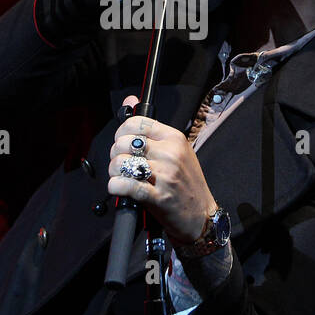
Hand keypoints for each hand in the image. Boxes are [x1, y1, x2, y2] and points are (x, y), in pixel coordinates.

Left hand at [108, 95, 217, 243]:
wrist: (201, 215)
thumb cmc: (186, 183)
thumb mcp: (175, 149)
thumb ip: (150, 128)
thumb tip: (129, 99)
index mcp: (174, 138)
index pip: (137, 122)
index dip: (121, 132)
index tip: (122, 142)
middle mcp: (170, 153)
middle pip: (125, 142)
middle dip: (115, 154)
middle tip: (121, 163)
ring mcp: (165, 175)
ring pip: (122, 163)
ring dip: (114, 171)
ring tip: (120, 176)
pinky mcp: (158, 197)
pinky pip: (126, 185)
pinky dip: (115, 186)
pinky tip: (117, 187)